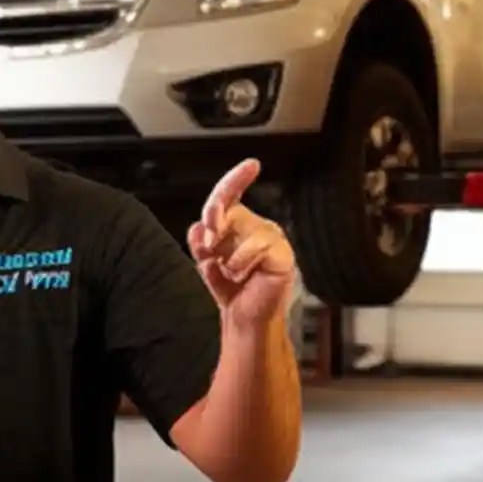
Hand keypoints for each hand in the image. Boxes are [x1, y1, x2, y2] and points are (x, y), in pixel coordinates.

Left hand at [188, 158, 295, 327]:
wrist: (242, 317)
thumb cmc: (228, 287)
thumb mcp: (206, 261)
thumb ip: (200, 241)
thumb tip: (199, 227)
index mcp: (239, 224)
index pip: (233, 196)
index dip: (238, 178)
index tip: (253, 164)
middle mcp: (258, 225)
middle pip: (231, 209)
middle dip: (214, 222)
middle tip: (209, 243)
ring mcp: (273, 238)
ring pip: (242, 228)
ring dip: (226, 255)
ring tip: (231, 273)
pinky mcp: (283, 253)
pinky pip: (256, 245)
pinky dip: (241, 263)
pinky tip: (244, 276)